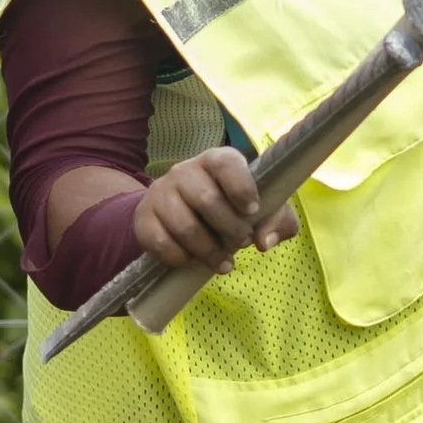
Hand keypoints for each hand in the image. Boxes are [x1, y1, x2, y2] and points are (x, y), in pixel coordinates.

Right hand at [133, 148, 298, 272]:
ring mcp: (160, 192)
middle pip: (206, 199)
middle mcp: (184, 170)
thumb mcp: (262, 210)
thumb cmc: (230, 207)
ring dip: (209, 251)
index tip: (252, 211)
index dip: (241, 188)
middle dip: (230, 229)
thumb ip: (277, 221)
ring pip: (184, 226)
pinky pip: (162, 243)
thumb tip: (265, 241)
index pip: (226, 164)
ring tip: (223, 261)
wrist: (179, 212)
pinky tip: (194, 260)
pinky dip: (183, 259)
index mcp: (216, 160)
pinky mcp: (144, 218)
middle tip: (242, 243)